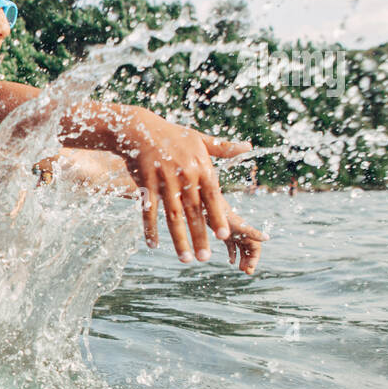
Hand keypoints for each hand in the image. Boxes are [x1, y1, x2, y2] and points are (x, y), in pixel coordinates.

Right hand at [120, 108, 251, 261]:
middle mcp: (184, 175)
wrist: (139, 129)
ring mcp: (163, 180)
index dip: (217, 217)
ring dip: (179, 239)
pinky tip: (153, 244)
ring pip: (173, 216)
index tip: (224, 237)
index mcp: (200, 167)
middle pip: (194, 212)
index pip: (212, 197)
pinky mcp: (145, 184)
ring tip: (185, 259)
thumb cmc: (172, 135)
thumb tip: (248, 147)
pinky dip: (150, 228)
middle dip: (200, 236)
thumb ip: (222, 148)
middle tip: (204, 258)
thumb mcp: (199, 138)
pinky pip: (148, 211)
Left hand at [221, 207, 267, 274]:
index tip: (249, 268)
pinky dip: (232, 254)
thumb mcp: (240, 227)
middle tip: (247, 272)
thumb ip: (253, 233)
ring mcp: (235, 235)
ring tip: (241, 269)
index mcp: (248, 234)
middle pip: (250, 251)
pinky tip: (231, 262)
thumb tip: (267, 238)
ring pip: (241, 250)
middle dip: (250, 261)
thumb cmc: (227, 217)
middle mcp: (243, 235)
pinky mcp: (226, 235)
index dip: (254, 259)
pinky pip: (232, 247)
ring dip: (242, 259)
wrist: (211, 208)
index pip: (256, 249)